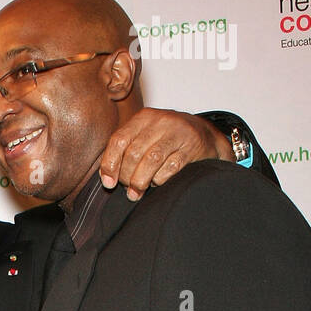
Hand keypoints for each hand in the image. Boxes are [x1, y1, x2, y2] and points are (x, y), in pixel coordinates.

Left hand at [100, 109, 232, 200]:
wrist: (204, 136)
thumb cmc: (167, 141)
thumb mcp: (145, 137)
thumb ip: (126, 150)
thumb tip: (106, 176)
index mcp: (144, 117)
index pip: (119, 140)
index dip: (110, 164)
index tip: (109, 183)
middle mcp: (161, 121)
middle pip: (134, 153)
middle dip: (127, 177)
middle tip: (128, 188)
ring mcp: (178, 133)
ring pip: (151, 161)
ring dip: (140, 181)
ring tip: (137, 193)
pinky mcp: (192, 147)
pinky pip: (170, 169)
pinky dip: (160, 180)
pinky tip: (158, 183)